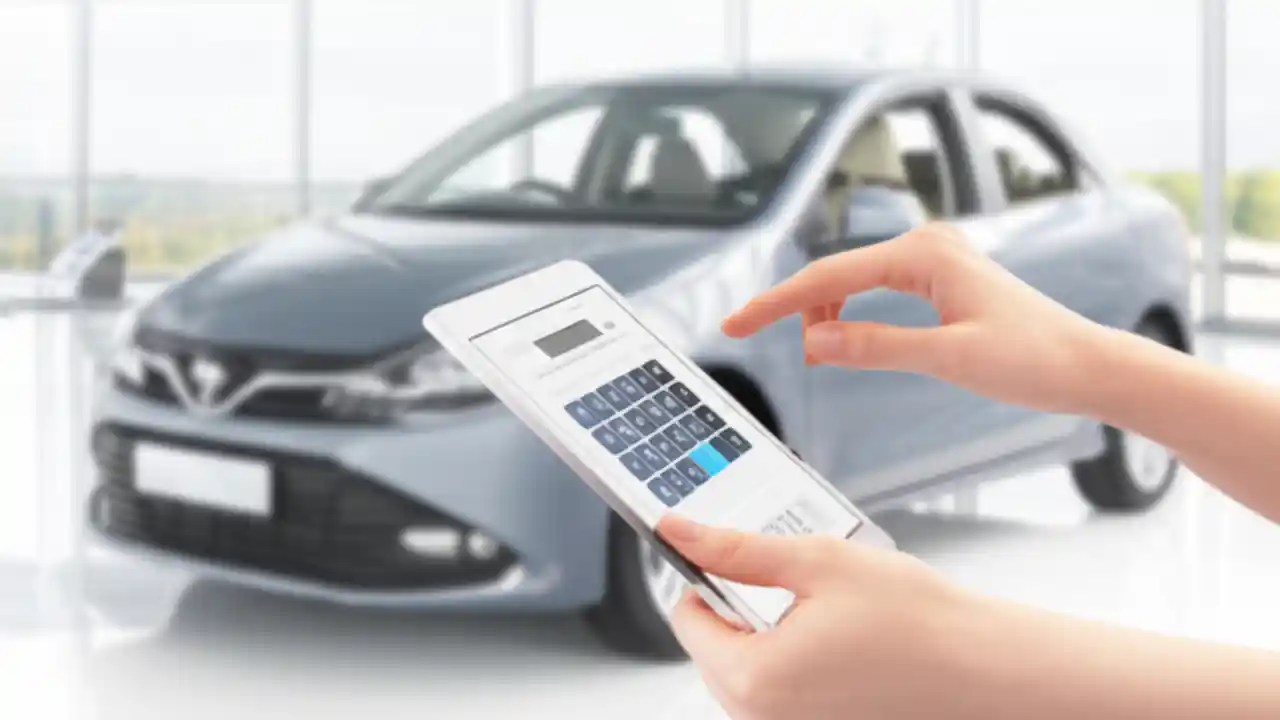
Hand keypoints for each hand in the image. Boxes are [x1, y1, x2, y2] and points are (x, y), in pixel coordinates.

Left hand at [658, 515, 984, 719]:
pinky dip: (797, 670)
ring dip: (769, 641)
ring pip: (747, 675)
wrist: (989, 673)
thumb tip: (681, 531)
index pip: (687, 620)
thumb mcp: (819, 562)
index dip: (709, 579)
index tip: (738, 561)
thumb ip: (737, 549)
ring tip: (828, 620)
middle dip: (742, 613)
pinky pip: (781, 700)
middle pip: (714, 651)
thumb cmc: (921, 624)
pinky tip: (840, 649)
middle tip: (799, 589)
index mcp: (753, 678)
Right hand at [722, 224, 1112, 414]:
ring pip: (853, 280)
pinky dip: (851, 312)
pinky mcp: (941, 277)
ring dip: (824, 313)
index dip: (775, 303)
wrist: (1087, 365)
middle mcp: (926, 244)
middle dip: (795, 308)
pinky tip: (843, 337)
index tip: (733, 323)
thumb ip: (875, 346)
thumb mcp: (947, 358)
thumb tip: (812, 341)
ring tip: (814, 353)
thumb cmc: (1033, 359)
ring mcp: (934, 258)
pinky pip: (877, 288)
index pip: (827, 276)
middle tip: (758, 341)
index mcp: (924, 253)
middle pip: (834, 271)